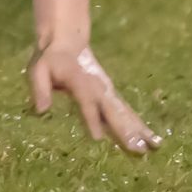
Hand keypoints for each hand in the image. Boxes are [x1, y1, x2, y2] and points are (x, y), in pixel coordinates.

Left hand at [29, 41, 160, 156]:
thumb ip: (39, 88)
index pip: (86, 102)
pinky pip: (127, 112)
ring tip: (154, 146)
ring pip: (125, 113)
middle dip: (124, 130)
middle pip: (112, 111)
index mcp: (79, 81)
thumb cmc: (49, 60)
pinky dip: (139, 125)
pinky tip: (151, 139)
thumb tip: (42, 110)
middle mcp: (98, 87)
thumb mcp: (38, 69)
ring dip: (138, 129)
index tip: (98, 138)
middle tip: (137, 149)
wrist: (67, 42)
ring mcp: (108, 91)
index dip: (91, 119)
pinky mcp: (111, 96)